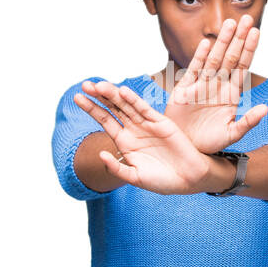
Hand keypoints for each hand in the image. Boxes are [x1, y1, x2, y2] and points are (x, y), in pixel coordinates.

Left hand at [74, 82, 218, 194]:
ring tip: (100, 85)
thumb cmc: (163, 181)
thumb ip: (117, 168)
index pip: (105, 121)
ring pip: (127, 106)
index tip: (77, 98)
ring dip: (114, 95)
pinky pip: (145, 109)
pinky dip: (135, 100)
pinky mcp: (162, 123)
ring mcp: (148, 125)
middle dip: (99, 97)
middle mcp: (135, 130)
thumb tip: (100, 154)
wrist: (190, 180)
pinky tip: (123, 92)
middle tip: (85, 85)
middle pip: (114, 109)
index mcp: (125, 142)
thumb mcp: (135, 178)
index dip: (92, 109)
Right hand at [162, 15, 267, 153]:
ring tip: (230, 23)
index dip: (249, 49)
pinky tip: (207, 43)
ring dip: (221, 41)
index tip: (256, 31)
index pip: (243, 66)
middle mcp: (218, 86)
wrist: (186, 148)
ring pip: (214, 59)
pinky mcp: (184, 90)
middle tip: (246, 18)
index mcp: (231, 94)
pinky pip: (194, 69)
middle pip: (230, 57)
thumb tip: (265, 108)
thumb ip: (248, 122)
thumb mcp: (232, 134)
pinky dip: (200, 56)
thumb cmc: (210, 142)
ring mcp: (201, 85)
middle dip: (238, 38)